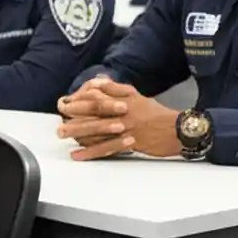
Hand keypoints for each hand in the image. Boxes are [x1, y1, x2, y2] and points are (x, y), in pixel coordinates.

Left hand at [56, 79, 181, 160]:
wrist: (177, 129)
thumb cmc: (155, 113)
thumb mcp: (135, 95)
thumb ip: (115, 88)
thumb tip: (97, 81)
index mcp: (122, 101)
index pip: (97, 98)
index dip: (80, 100)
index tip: (65, 102)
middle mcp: (122, 114)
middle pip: (94, 113)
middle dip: (74, 115)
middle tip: (59, 117)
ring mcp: (125, 129)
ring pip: (98, 131)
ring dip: (78, 133)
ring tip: (62, 134)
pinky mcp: (129, 143)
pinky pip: (106, 148)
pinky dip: (91, 152)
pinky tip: (79, 155)